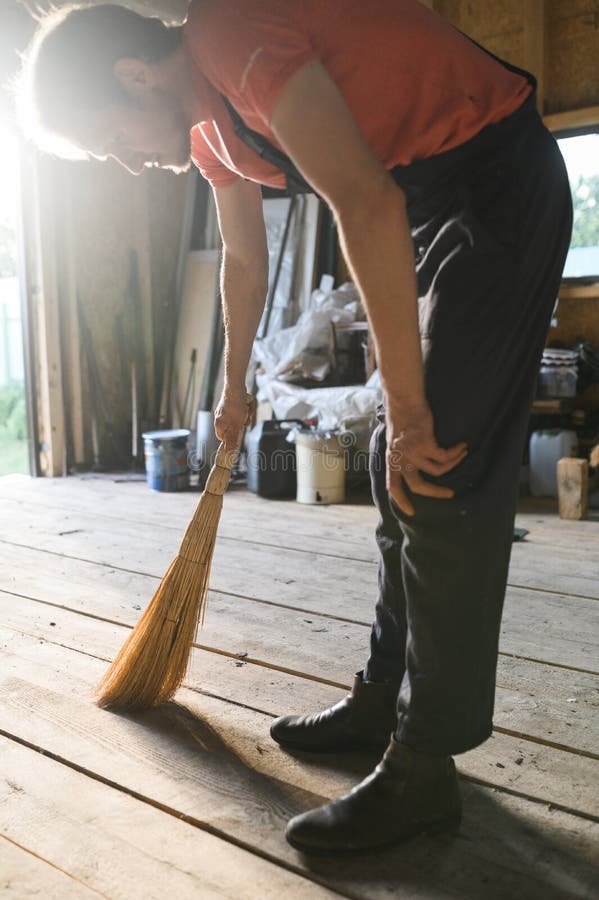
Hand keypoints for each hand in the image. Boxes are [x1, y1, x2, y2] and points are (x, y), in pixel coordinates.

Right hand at [214, 387, 253, 450]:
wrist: (236, 387)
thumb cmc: (234, 408)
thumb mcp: (235, 427)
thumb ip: (232, 441)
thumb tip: (228, 455)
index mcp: (219, 424)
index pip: (223, 438)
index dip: (232, 438)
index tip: (238, 435)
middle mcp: (221, 417)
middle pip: (234, 427)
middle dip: (242, 424)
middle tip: (245, 420)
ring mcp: (226, 409)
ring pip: (240, 417)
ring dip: (247, 415)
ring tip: (247, 409)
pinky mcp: (232, 402)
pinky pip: (242, 408)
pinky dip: (247, 407)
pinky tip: (248, 403)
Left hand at [385, 398, 467, 516]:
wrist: (405, 400)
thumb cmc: (402, 417)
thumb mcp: (395, 439)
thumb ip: (401, 454)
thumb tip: (411, 466)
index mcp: (392, 459)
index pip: (393, 486)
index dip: (401, 501)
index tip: (411, 512)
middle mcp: (400, 458)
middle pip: (418, 486)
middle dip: (435, 493)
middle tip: (450, 494)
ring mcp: (412, 452)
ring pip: (437, 471)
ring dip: (453, 464)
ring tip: (462, 456)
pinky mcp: (425, 443)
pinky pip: (445, 456)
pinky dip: (455, 453)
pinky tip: (461, 447)